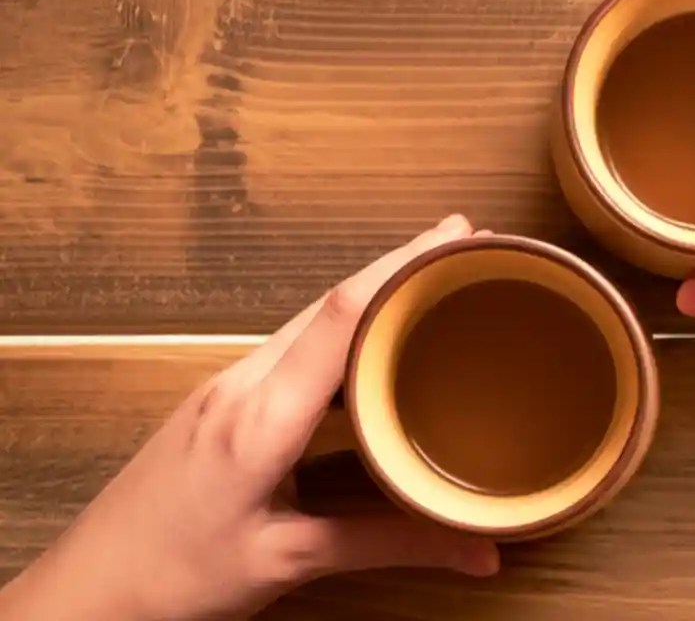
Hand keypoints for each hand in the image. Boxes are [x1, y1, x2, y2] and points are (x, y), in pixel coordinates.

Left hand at [0, 215, 498, 620]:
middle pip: (330, 303)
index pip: (342, 317)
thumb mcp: (291, 562)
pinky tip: (368, 341)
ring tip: (429, 279)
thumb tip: (481, 550)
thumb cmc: (173, 576)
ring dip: (369, 294)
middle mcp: (242, 385)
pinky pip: (293, 349)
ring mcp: (226, 388)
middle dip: (397, 265)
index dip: (402, 267)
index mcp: (261, 418)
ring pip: (310, 322)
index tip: (456, 235)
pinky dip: (342, 329)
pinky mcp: (222, 403)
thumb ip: (390, 544)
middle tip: (462, 241)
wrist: (88, 590)